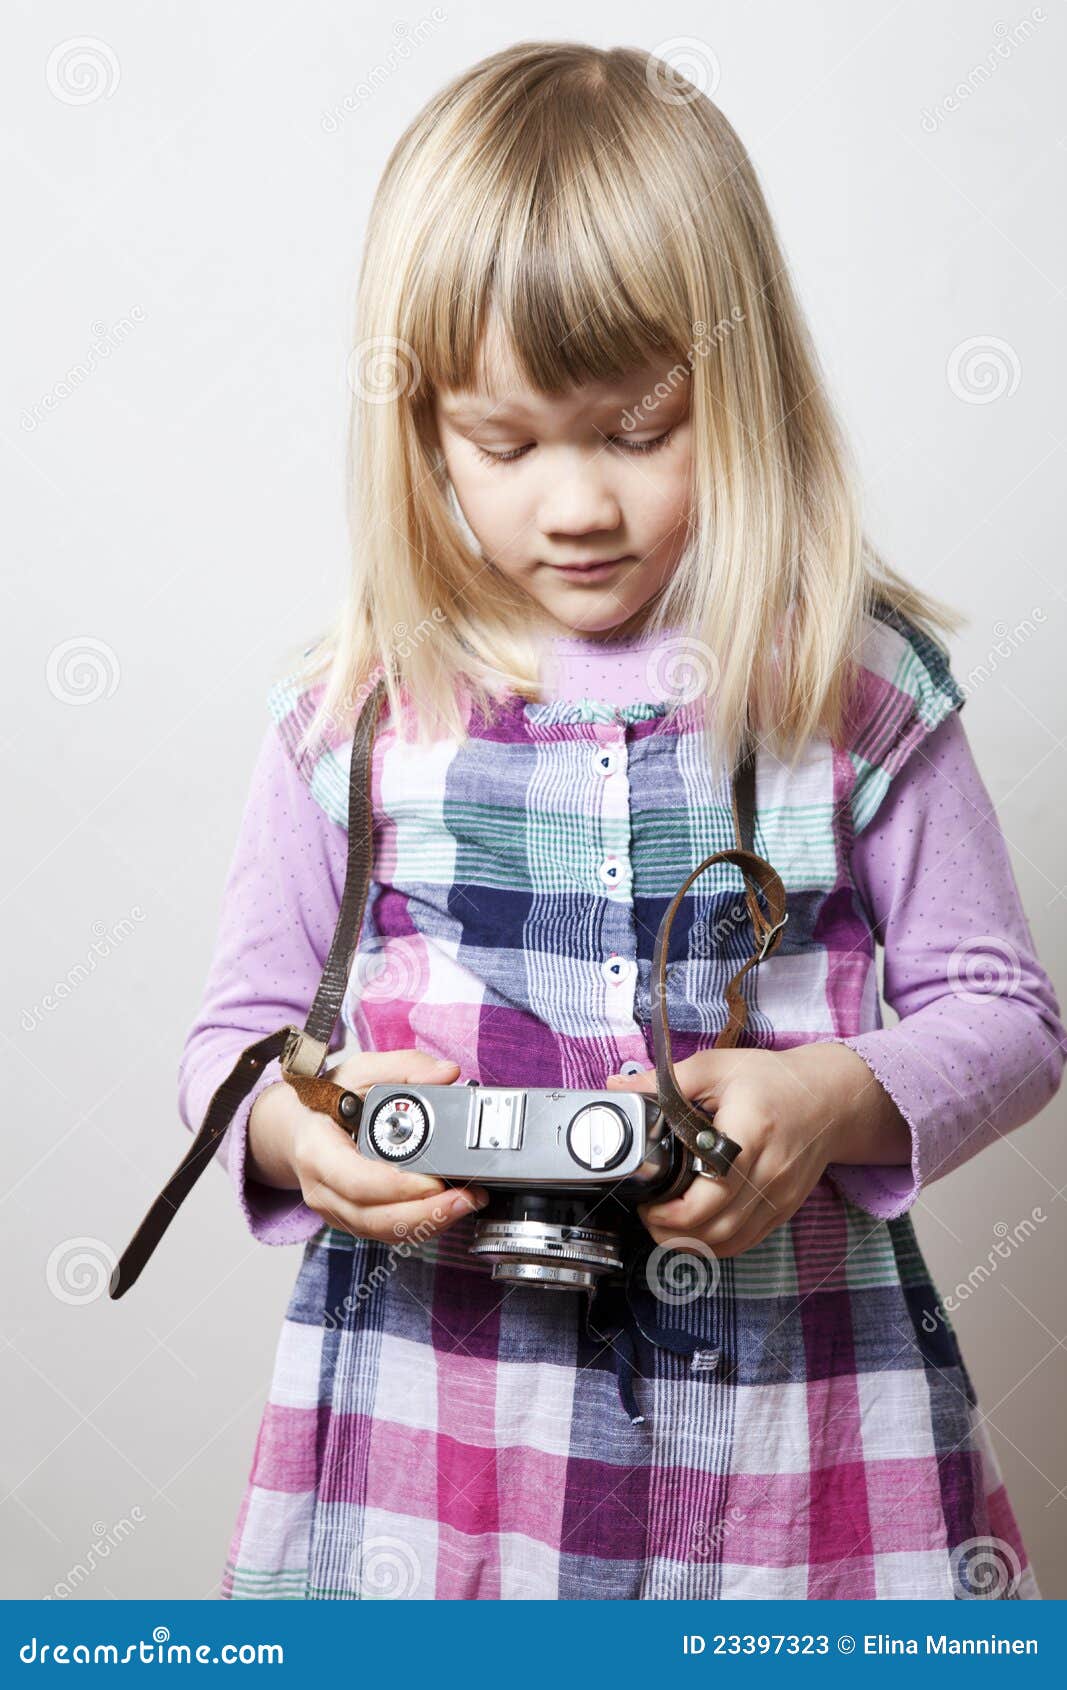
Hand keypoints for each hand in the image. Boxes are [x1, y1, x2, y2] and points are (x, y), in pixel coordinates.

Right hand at [249, 1050, 489, 1244]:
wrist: (296, 1125)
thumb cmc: (326, 1098)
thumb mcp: (360, 1070)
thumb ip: (405, 1067)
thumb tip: (447, 1074)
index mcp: (317, 1151)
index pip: (358, 1182)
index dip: (400, 1187)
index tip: (437, 1179)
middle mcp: (322, 1190)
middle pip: (374, 1218)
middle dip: (425, 1214)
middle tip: (467, 1197)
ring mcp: (336, 1210)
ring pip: (383, 1231)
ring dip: (429, 1223)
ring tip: (467, 1203)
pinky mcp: (352, 1219)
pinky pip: (387, 1231)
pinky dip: (420, 1224)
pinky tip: (449, 1208)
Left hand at [605, 1043, 909, 1257]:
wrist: (831, 1098)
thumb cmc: (773, 1080)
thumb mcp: (718, 1067)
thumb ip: (667, 1080)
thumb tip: (616, 1087)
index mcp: (750, 1134)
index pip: (709, 1193)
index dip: (671, 1210)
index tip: (645, 1198)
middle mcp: (769, 1173)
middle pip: (716, 1227)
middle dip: (671, 1231)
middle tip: (647, 1213)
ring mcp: (780, 1196)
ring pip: (730, 1242)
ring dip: (690, 1243)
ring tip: (663, 1224)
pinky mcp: (784, 1209)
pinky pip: (746, 1242)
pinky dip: (715, 1244)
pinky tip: (694, 1231)